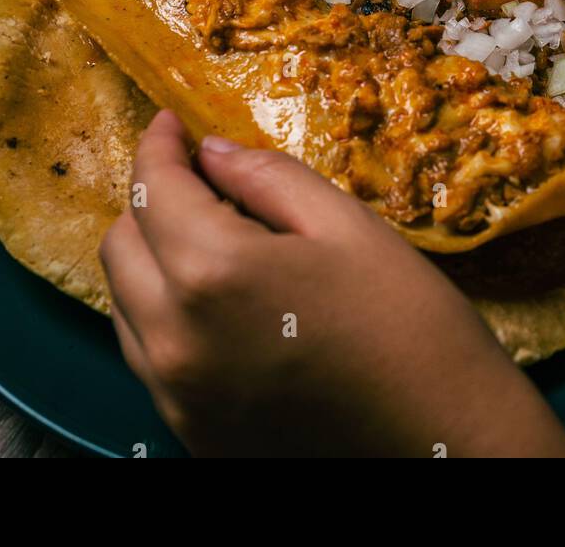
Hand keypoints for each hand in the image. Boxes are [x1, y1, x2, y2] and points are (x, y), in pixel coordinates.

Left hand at [100, 110, 564, 456]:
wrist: (445, 442)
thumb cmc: (410, 323)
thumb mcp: (348, 226)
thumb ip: (267, 178)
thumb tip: (210, 153)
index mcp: (212, 272)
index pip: (152, 189)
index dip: (158, 145)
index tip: (170, 122)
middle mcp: (173, 338)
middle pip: (119, 246)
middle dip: (149, 201)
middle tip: (199, 181)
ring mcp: (175, 394)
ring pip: (123, 304)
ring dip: (151, 260)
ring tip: (211, 240)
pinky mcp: (189, 431)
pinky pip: (147, 356)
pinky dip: (163, 314)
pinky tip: (219, 303)